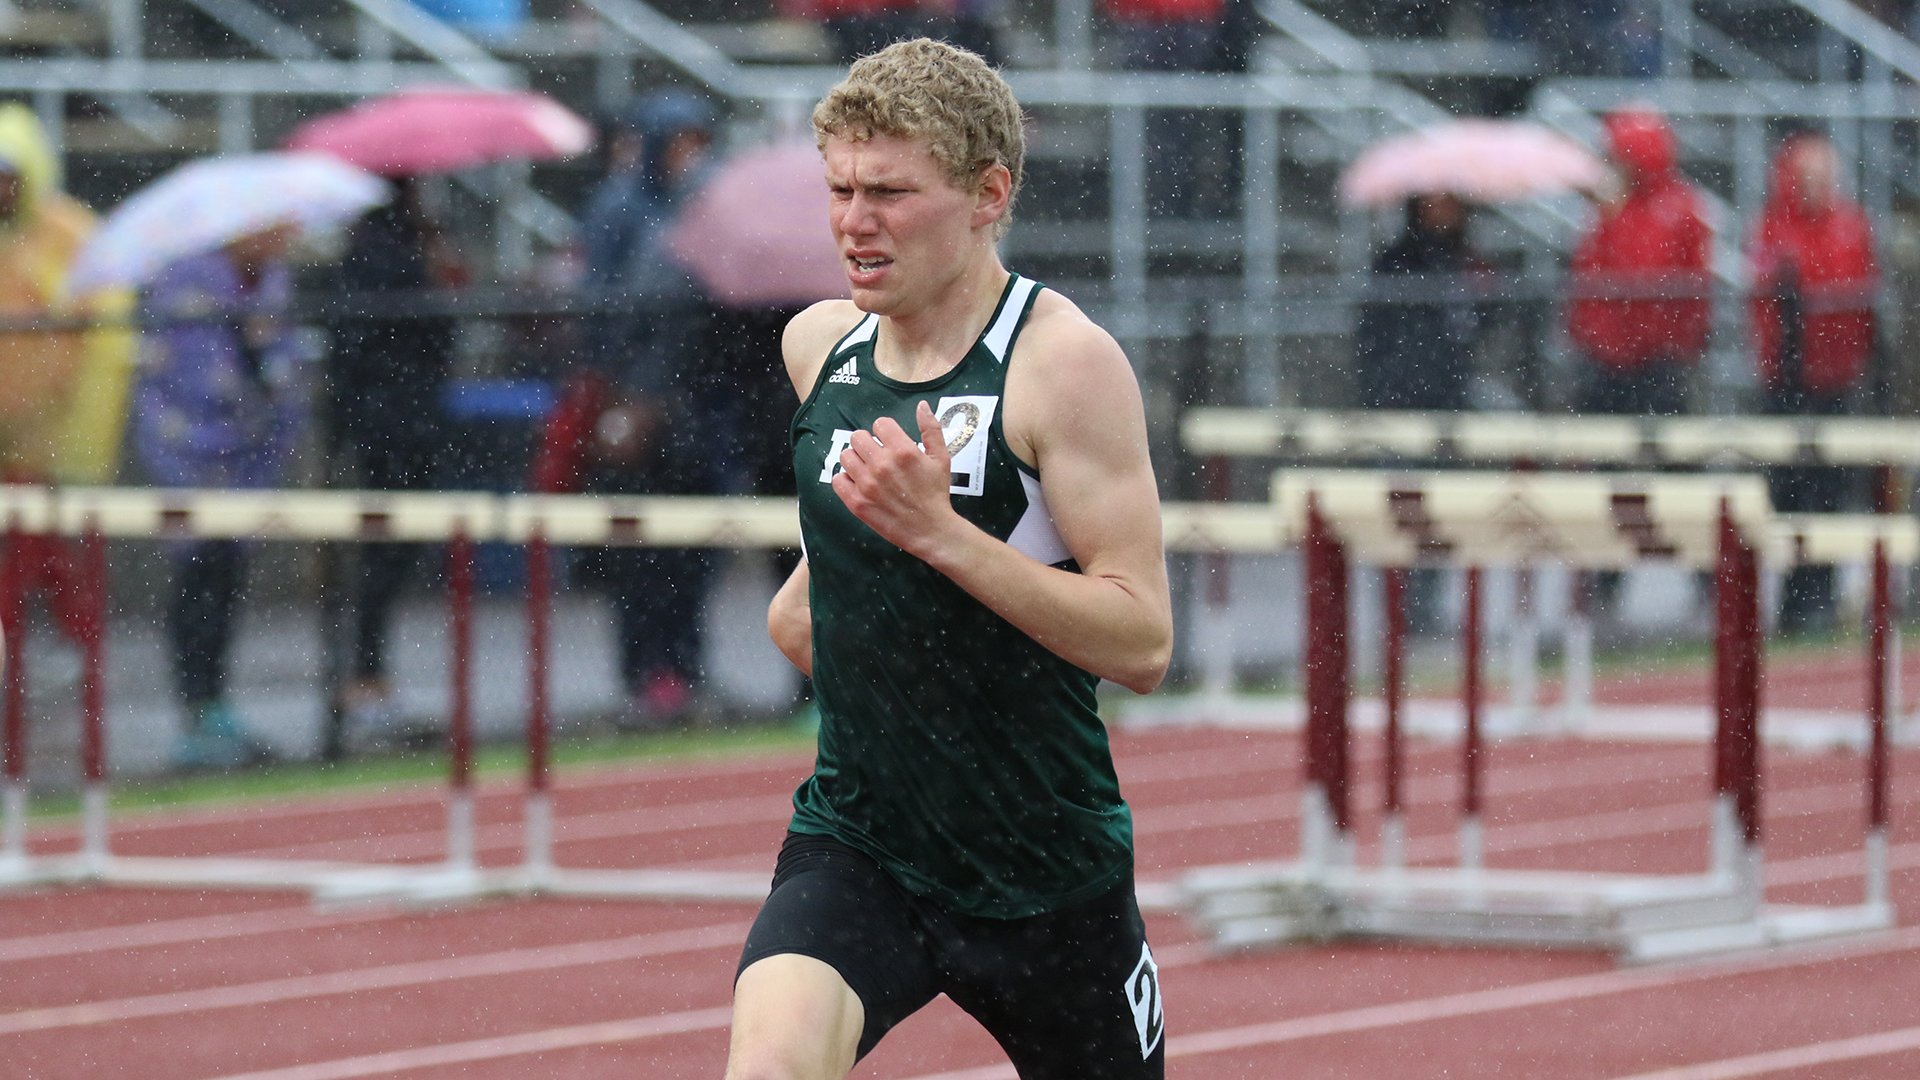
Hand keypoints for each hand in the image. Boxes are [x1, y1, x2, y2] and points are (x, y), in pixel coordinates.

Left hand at [831, 400, 958, 557]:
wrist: (931, 530)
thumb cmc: (936, 494)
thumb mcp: (941, 458)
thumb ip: (931, 430)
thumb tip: (921, 406)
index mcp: (903, 451)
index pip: (880, 424)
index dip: (885, 431)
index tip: (889, 441)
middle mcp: (882, 465)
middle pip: (858, 437)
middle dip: (867, 442)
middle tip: (876, 454)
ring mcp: (867, 485)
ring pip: (845, 456)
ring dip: (855, 459)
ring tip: (867, 468)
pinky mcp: (857, 502)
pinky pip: (837, 480)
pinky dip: (845, 479)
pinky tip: (857, 482)